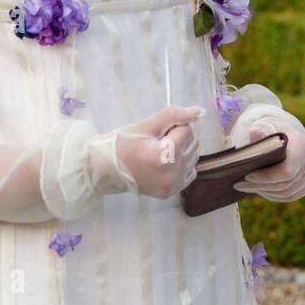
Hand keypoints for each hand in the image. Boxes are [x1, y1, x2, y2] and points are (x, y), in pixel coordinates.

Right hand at [87, 105, 203, 199]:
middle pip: (193, 143)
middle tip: (156, 142)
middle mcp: (172, 173)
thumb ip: (174, 115)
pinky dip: (181, 165)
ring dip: (181, 151)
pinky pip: (190, 172)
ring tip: (158, 153)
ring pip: (194, 157)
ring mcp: (172, 185)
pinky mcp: (170, 192)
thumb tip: (200, 111)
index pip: (187, 130)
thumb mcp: (145, 125)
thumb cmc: (122, 144)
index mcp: (165, 156)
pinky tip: (164, 164)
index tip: (156, 133)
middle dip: (178, 138)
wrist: (104, 170)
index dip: (172, 127)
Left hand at [231, 107, 304, 202]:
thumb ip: (258, 131)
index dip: (266, 177)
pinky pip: (293, 195)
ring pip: (288, 193)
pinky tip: (262, 191)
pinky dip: (276, 196)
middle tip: (239, 185)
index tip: (246, 176)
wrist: (292, 135)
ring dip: (266, 193)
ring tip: (248, 188)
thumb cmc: (274, 130)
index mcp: (302, 145)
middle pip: (285, 184)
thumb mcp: (265, 126)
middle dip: (260, 186)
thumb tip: (251, 138)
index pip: (286, 171)